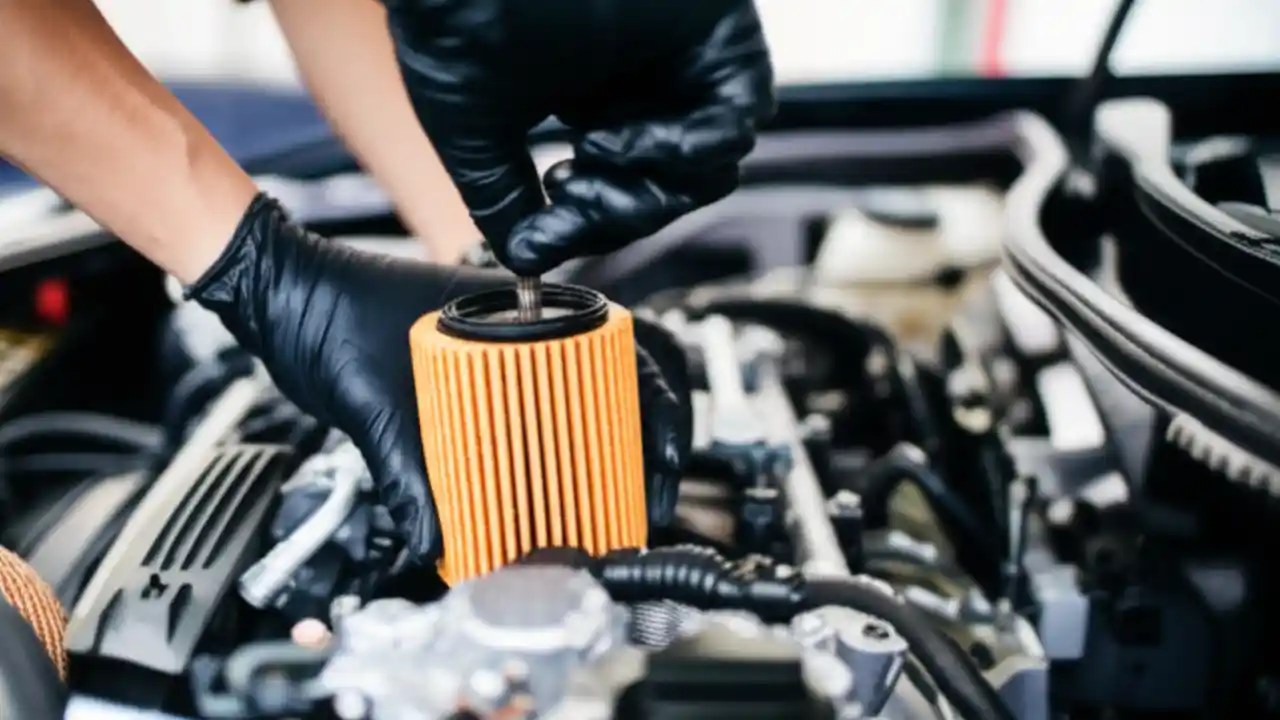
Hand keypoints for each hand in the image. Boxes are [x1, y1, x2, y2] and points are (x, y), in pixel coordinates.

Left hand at [187, 195, 685, 564]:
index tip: (656, 471)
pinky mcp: (477, 379)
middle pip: (623, 383)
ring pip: (583, 402)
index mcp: (523, 314)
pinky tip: (543, 497)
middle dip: (645, 445)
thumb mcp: (373, 399)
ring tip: (605, 509)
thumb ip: (405, 472)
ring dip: (602, 452)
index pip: (629, 353)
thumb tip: (436, 543)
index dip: (660, 416)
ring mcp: (506, 353)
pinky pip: (533, 418)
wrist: (280, 290)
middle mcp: (527, 329)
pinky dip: (549, 457)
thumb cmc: (327, 311)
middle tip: (644, 503)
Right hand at [385, 0, 774, 274]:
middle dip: (621, 213)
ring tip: (585, 163)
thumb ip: (505, 197)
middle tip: (567, 205)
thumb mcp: (479, 132)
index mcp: (599, 94)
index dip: (590, 223)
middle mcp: (646, 76)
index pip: (628, 185)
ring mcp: (685, 53)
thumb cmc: (459, 20)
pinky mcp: (719, 28)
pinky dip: (686, 150)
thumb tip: (523, 257)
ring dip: (650, 188)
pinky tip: (619, 142)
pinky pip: (738, 116)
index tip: (543, 236)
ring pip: (712, 162)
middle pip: (674, 185)